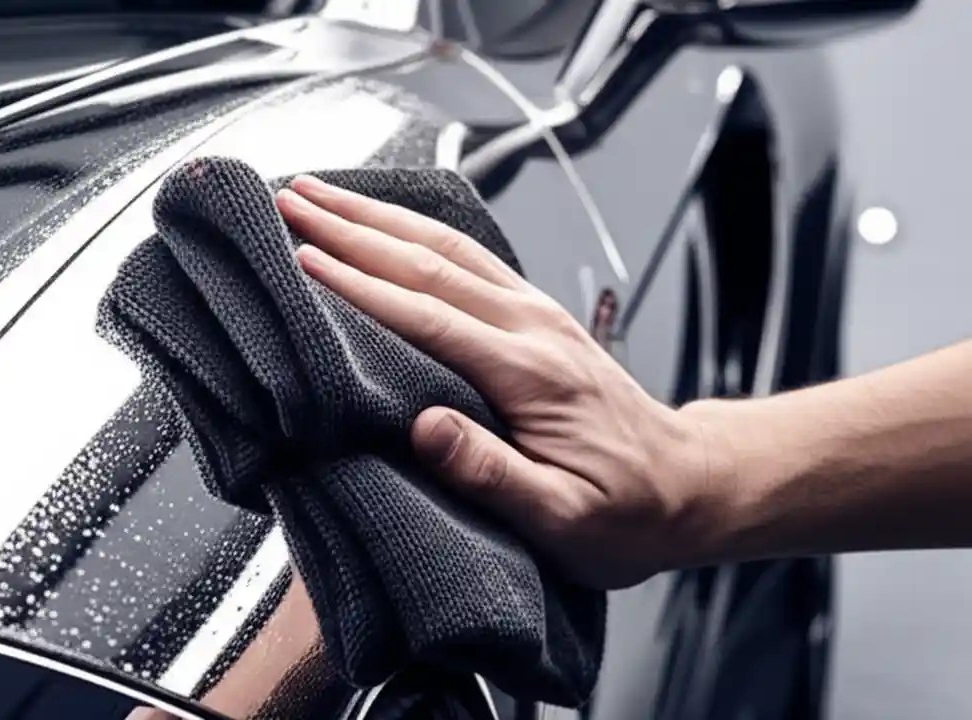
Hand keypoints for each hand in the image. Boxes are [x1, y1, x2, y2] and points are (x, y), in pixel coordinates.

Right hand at [275, 176, 725, 588]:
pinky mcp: (535, 317)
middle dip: (352, 227)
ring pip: (446, 247)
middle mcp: (531, 327)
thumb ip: (493, 474)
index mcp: (530, 372)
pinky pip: (468, 257)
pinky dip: (416, 231)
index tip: (302, 258)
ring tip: (321, 194)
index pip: (427, 315)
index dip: (359, 285)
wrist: (688, 487)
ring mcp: (535, 315)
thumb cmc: (625, 514)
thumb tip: (425, 428)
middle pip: (428, 260)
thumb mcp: (564, 518)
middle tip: (291, 200)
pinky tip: (387, 221)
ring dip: (378, 217)